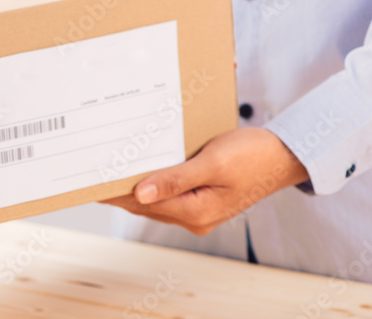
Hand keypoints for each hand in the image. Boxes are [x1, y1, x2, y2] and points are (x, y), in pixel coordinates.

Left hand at [102, 127, 308, 234]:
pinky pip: (168, 193)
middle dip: (119, 188)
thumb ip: (176, 179)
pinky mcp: (202, 200)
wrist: (284, 156)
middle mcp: (195, 218)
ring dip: (134, 184)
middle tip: (90, 170)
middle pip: (145, 204)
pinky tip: (139, 168)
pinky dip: (152, 182)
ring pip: (155, 199)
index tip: (89, 180)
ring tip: (107, 168)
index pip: (142, 203)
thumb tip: (140, 193)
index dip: (114, 192)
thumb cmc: (252, 155)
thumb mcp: (212, 163)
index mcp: (196, 212)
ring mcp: (198, 211)